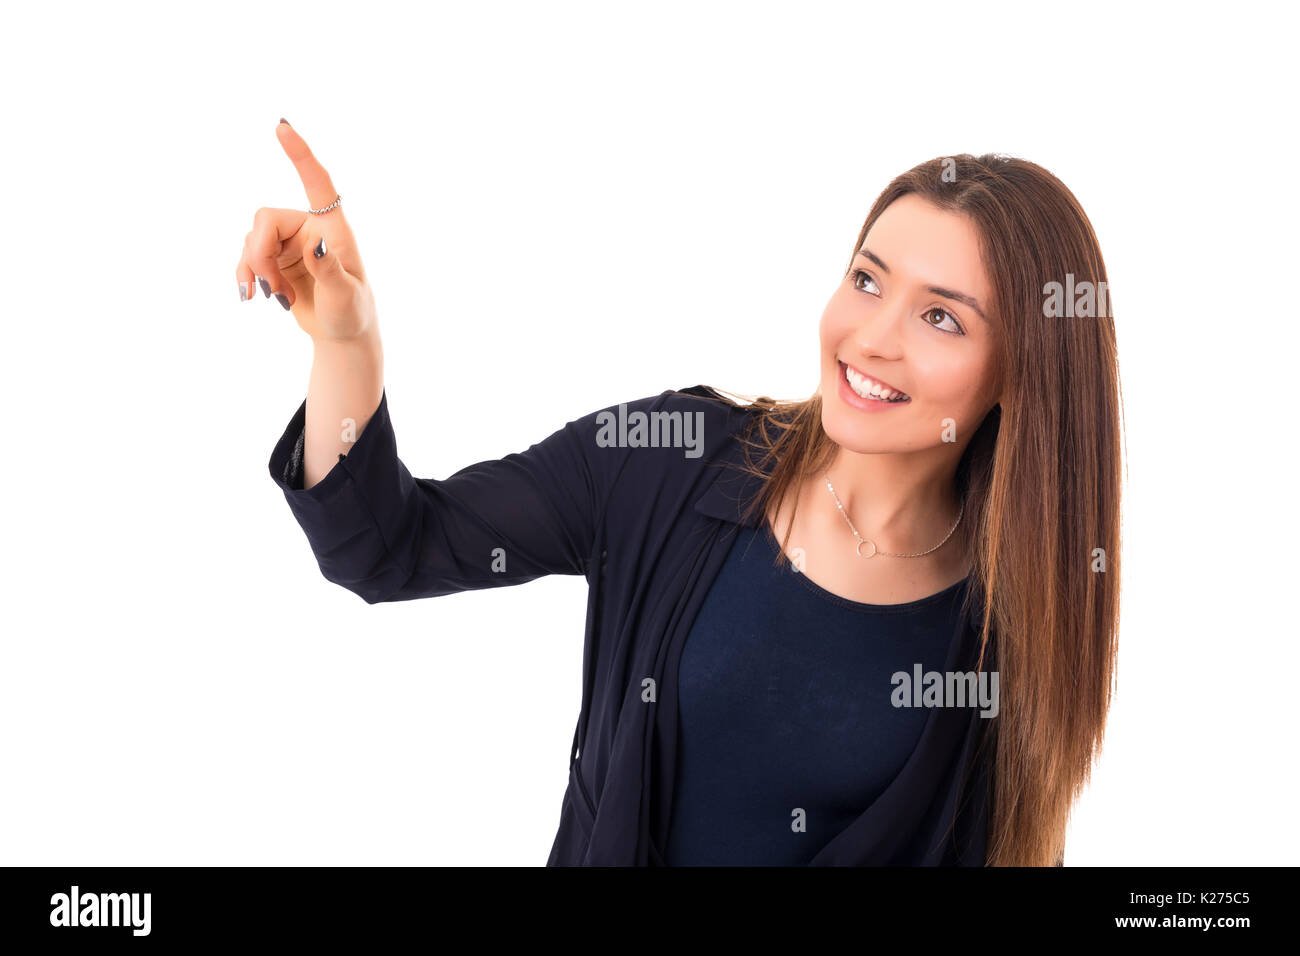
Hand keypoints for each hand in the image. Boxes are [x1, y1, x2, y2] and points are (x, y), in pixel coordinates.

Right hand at [235, 120, 376, 341]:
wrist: (341, 335)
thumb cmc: (352, 312)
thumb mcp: (344, 295)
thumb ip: (329, 271)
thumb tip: (316, 246)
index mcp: (333, 228)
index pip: (317, 184)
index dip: (300, 155)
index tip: (282, 126)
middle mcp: (309, 228)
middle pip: (265, 220)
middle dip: (260, 255)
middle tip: (272, 289)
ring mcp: (289, 242)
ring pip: (252, 240)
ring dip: (258, 272)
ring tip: (280, 298)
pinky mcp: (274, 258)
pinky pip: (246, 257)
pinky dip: (247, 276)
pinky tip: (251, 296)